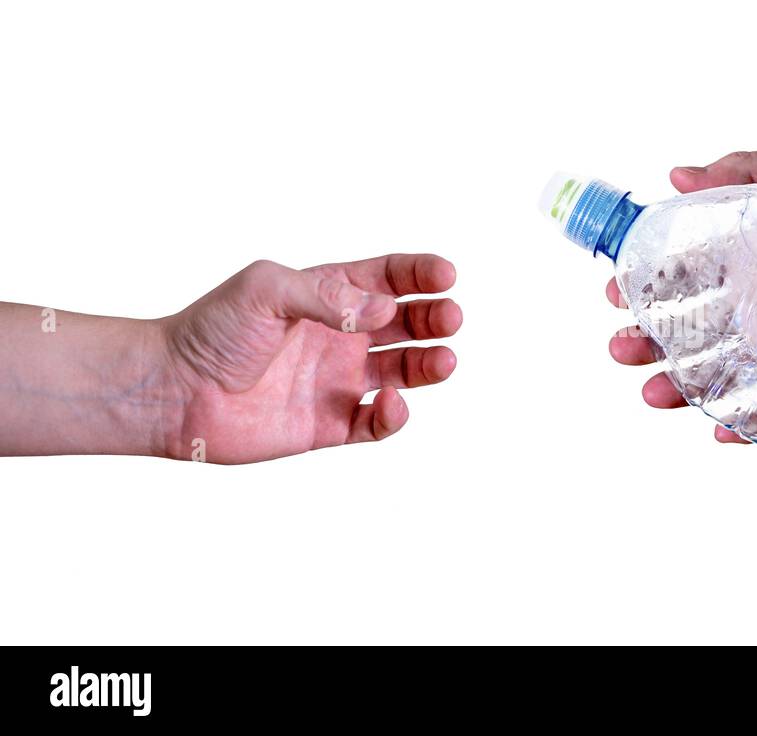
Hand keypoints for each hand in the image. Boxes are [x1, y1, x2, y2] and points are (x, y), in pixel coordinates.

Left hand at [162, 254, 460, 462]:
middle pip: (406, 324)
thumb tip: (385, 310)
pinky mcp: (329, 424)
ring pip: (403, 372)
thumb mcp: (267, 289)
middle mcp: (339, 336)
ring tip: (445, 361)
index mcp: (327, 295)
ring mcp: (336, 380)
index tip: (447, 276)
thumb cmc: (211, 330)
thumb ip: (328, 295)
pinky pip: (375, 423)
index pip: (388, 279)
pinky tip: (391, 403)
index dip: (421, 275)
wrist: (172, 391)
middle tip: (451, 318)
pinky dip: (394, 416)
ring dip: (429, 365)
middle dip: (435, 319)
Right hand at [606, 147, 756, 442]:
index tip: (615, 293)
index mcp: (748, 254)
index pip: (679, 273)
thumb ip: (750, 168)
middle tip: (621, 349)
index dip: (642, 285)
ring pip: (716, 371)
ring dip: (678, 386)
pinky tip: (720, 428)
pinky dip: (742, 421)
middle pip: (686, 328)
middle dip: (645, 342)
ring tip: (654, 396)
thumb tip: (677, 175)